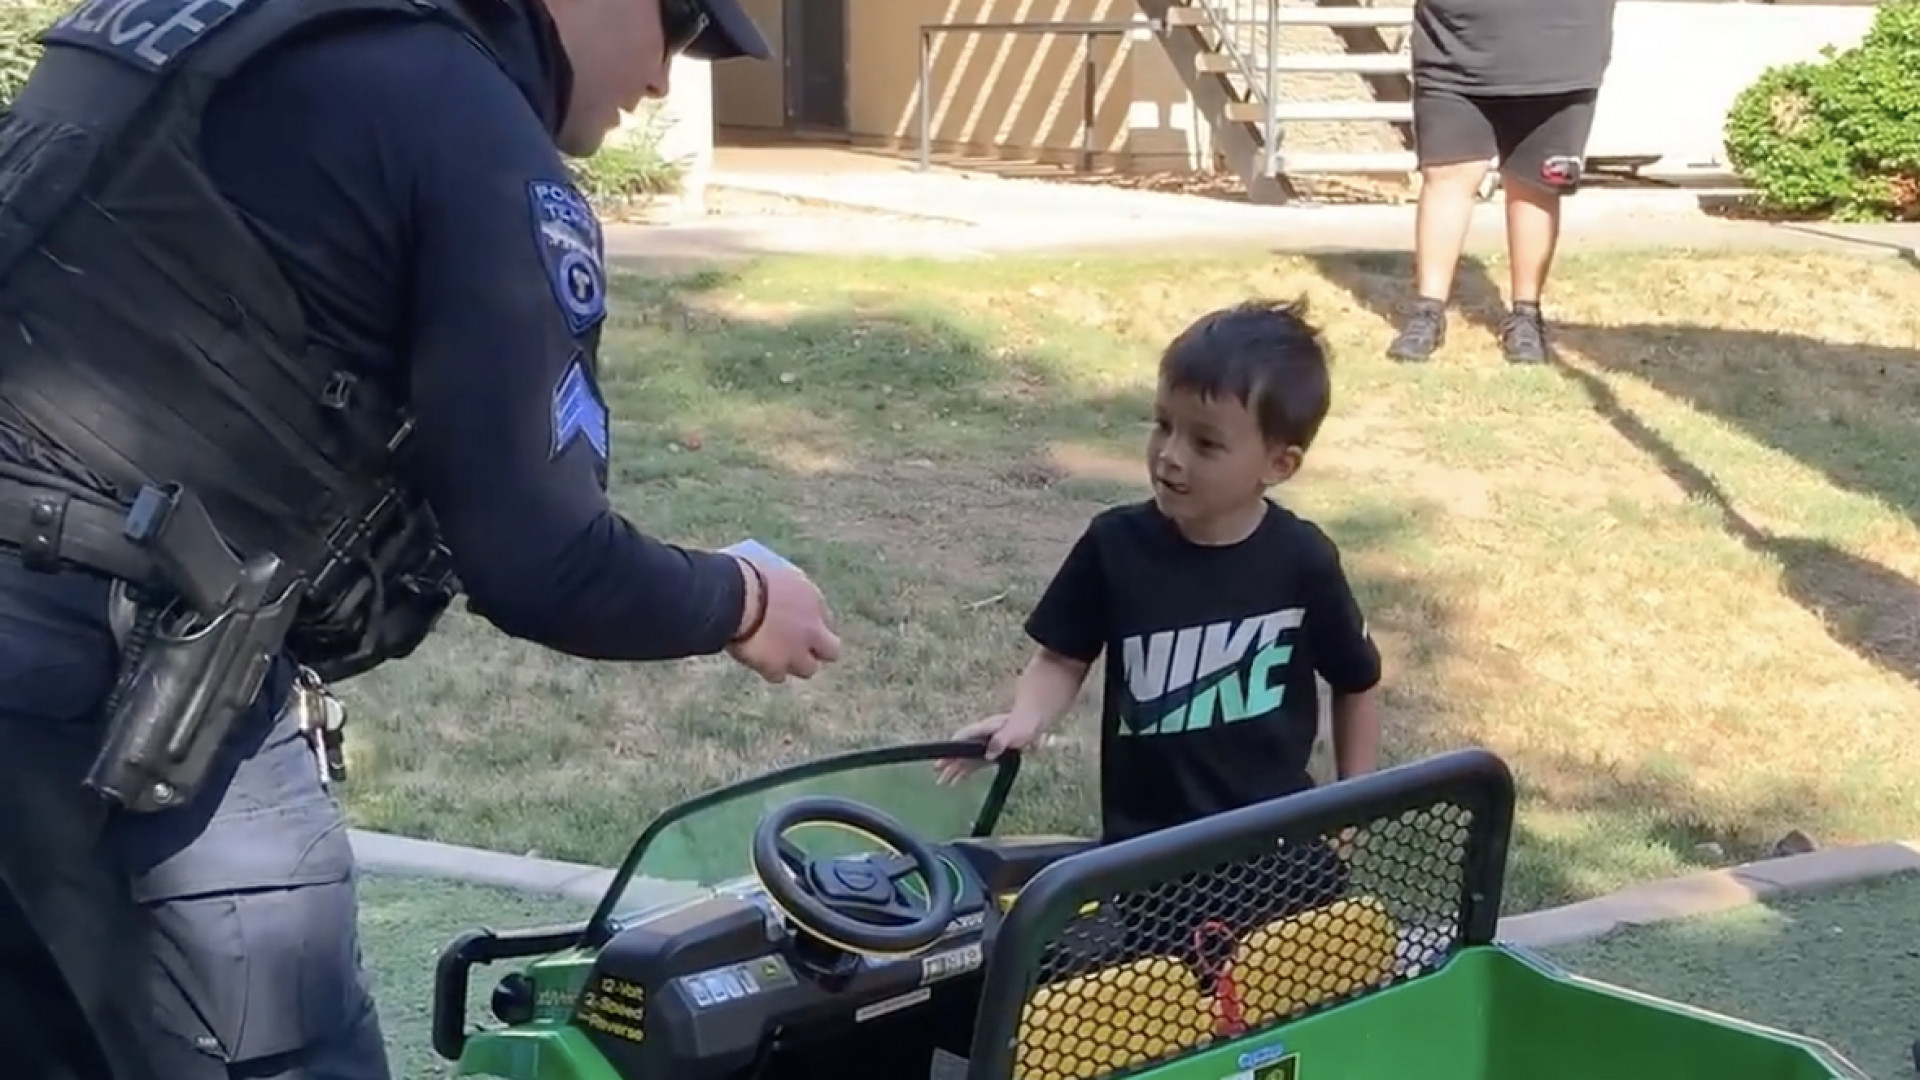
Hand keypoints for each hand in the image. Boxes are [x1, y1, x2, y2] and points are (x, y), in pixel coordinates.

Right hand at [724, 557, 841, 682]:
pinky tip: (757, 662)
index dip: (811, 621)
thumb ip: (772, 573)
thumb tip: (758, 570)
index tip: (797, 621)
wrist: (732, 596)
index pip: (825, 617)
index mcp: (811, 597)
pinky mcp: (776, 666)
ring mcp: (796, 650)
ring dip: (794, 663)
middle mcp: (812, 627)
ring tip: (775, 656)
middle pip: (831, 650)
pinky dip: (769, 671)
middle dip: (816, 650)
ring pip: (809, 668)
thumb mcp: (763, 560)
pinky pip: (778, 676)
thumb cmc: (741, 571)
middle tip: (796, 647)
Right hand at [935, 712, 1040, 784]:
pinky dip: (966, 772)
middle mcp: (980, 738)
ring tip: (943, 783)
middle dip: (949, 764)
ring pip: (966, 759)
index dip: (951, 751)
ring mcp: (985, 745)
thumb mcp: (1012, 731)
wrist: (1034, 720)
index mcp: (982, 730)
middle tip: (938, 776)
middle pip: (961, 752)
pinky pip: (975, 763)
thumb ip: (1000, 741)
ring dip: (955, 770)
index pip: (961, 741)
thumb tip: (988, 754)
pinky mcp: (992, 753)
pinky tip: (959, 780)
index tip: (941, 761)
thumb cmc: (1023, 724)